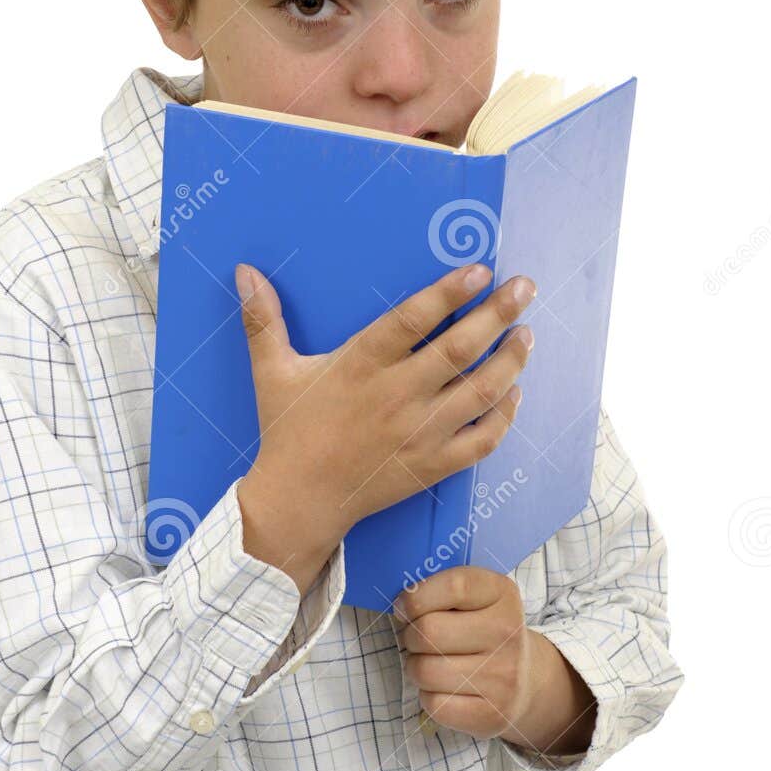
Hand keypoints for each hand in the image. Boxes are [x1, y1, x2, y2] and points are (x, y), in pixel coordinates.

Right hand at [234, 258, 536, 548]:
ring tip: (526, 333)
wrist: (299, 501)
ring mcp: (419, 434)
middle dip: (498, 313)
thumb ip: (264, 319)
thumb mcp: (272, 371)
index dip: (449, 292)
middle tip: (525, 287)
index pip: (413, 319)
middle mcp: (396, 396)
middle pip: (459, 349)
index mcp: (360, 366)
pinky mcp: (433, 466)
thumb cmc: (288, 430)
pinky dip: (504, 415)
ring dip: (510, 360)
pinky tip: (513, 393)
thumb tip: (244, 271)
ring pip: (480, 391)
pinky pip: (483, 439)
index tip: (480, 269)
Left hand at [393, 565, 597, 754]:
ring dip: (416, 668)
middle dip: (411, 636)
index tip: (405, 607)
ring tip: (432, 663)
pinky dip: (428, 697)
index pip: (454, 586)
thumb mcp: (473, 598)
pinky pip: (434, 704)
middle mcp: (508, 633)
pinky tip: (445, 689)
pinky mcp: (492, 714)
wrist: (526, 681)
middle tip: (419, 639)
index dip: (416, 596)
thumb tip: (401, 606)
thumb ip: (438, 590)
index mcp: (502, 594)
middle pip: (428, 631)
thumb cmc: (482, 632)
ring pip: (425, 670)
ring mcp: (503, 676)